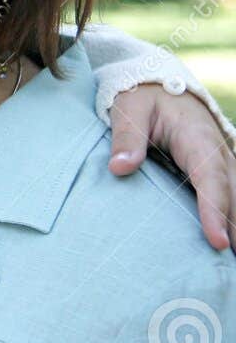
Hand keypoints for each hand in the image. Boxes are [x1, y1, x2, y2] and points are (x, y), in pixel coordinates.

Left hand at [108, 85, 234, 250]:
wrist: (157, 84)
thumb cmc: (141, 98)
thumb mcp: (129, 111)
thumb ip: (126, 139)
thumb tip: (119, 168)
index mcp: (197, 139)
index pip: (211, 180)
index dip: (215, 212)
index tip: (218, 242)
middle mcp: (218, 153)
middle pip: (233, 195)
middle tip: (232, 259)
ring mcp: (222, 162)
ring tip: (235, 258)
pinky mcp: (218, 169)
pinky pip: (231, 194)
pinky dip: (233, 215)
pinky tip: (232, 238)